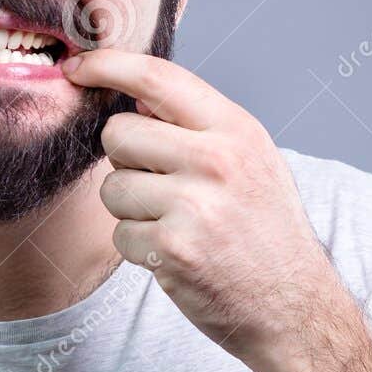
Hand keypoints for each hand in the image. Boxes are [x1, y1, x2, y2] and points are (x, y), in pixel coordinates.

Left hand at [62, 48, 347, 370]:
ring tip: (176, 224)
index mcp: (235, 130)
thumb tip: (134, 95)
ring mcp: (194, 206)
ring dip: (131, 210)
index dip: (106, 65)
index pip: (156, 77)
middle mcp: (216, 160)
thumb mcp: (250, 160)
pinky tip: (176, 254)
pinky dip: (139, 248)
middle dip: (124, 160)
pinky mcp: (172, 249)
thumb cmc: (264, 230)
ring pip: (112, 188)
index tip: (77, 67)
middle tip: (160, 185)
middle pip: (118, 134)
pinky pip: (120, 235)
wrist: (295, 306)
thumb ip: (197, 125)